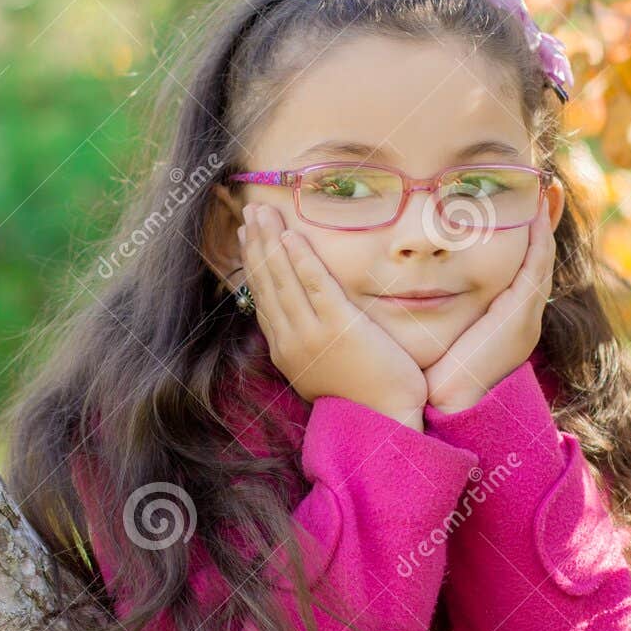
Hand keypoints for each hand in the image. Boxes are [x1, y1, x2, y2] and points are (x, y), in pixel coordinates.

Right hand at [239, 203, 427, 426]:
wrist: (383, 421)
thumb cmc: (363, 399)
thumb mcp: (320, 373)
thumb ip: (307, 348)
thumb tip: (302, 324)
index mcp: (285, 351)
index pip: (262, 298)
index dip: (252, 264)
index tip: (247, 237)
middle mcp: (291, 340)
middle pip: (267, 282)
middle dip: (256, 242)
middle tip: (250, 210)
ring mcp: (312, 333)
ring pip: (283, 279)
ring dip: (270, 240)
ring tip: (262, 211)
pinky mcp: (338, 326)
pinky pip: (314, 285)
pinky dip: (299, 259)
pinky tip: (289, 236)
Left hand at [423, 207, 554, 413]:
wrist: (446, 405)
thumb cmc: (431, 375)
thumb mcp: (436, 332)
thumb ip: (431, 308)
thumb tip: (404, 281)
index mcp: (505, 322)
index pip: (520, 269)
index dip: (524, 237)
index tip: (516, 204)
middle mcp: (522, 317)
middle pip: (538, 258)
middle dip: (541, 222)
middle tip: (543, 184)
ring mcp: (526, 316)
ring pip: (542, 257)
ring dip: (544, 221)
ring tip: (543, 187)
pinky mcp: (521, 314)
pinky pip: (536, 264)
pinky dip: (538, 235)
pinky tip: (535, 207)